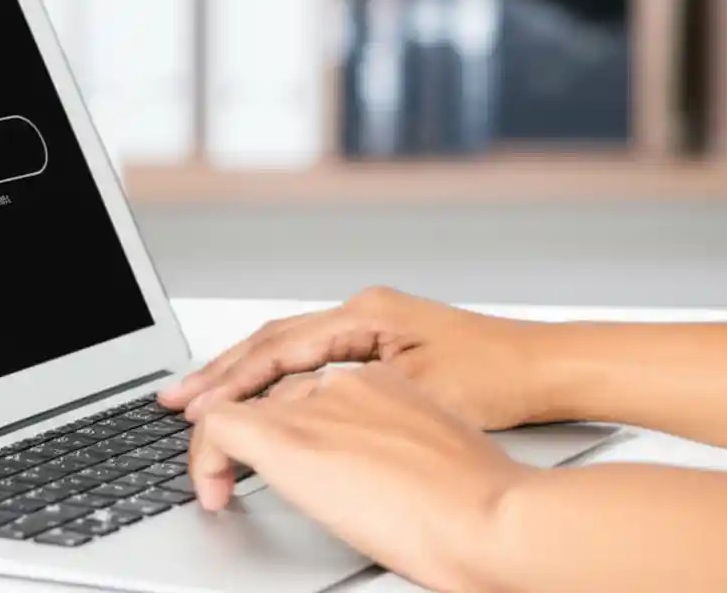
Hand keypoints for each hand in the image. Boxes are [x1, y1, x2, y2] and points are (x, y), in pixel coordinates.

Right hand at [159, 287, 550, 430]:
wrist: (550, 367)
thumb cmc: (500, 375)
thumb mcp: (420, 393)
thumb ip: (351, 400)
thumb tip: (291, 414)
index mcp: (365, 314)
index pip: (278, 348)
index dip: (230, 380)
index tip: (195, 405)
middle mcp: (362, 312)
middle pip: (272, 341)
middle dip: (221, 372)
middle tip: (176, 398)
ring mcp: (371, 326)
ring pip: (288, 349)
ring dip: (245, 374)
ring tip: (203, 397)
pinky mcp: (382, 346)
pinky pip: (311, 360)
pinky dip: (277, 378)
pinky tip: (261, 396)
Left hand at [190, 364, 530, 591]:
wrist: (490, 515)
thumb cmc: (481, 501)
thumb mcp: (438, 453)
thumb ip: (396, 446)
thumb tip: (373, 475)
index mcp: (385, 378)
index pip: (311, 381)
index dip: (282, 410)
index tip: (267, 436)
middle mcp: (347, 377)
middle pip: (271, 384)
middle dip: (235, 410)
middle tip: (214, 450)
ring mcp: (317, 401)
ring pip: (241, 399)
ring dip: (218, 435)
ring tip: (211, 477)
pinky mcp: (289, 434)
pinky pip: (221, 426)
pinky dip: (205, 455)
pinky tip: (212, 487)